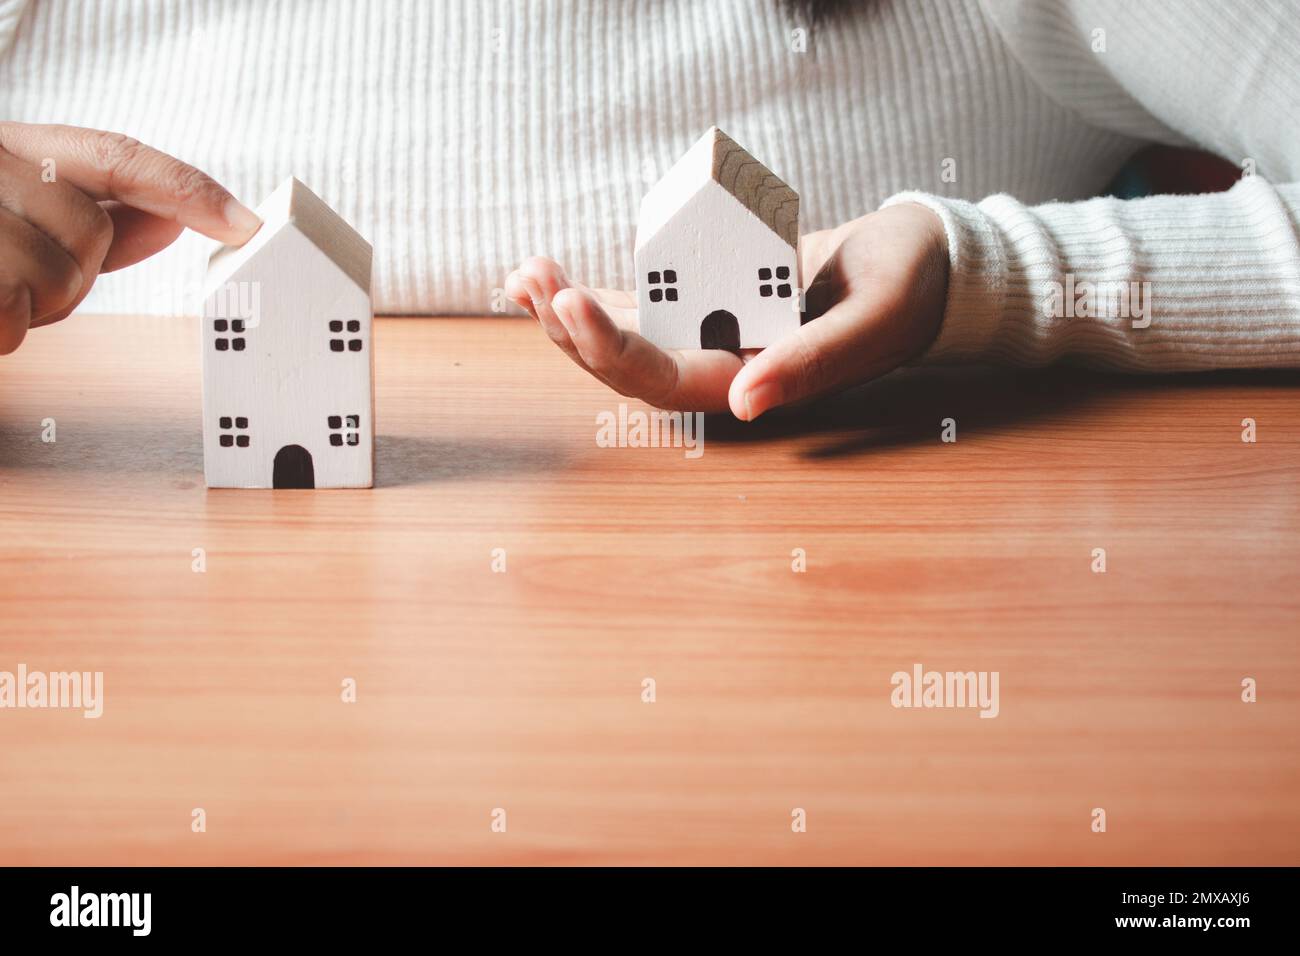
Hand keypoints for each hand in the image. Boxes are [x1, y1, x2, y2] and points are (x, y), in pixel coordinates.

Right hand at [0, 122, 261, 353]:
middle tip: (18, 278)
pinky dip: (3, 325)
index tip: (245, 223)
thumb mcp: (24, 225)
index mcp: (7, 146)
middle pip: (93, 229)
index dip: (184, 189)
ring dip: (34, 303)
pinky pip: (12, 309)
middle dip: (73, 272)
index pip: (114, 156)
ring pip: (60, 275)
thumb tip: (169, 220)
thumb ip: (93, 219)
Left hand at [506, 202, 949, 418]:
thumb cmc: (910, 289)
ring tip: (524, 272)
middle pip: (628, 367)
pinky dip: (596, 293)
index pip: (667, 381)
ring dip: (568, 312)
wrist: (923, 262)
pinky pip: (643, 302)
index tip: (571, 302)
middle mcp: (724, 367)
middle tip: (531, 279)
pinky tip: (548, 276)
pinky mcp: (709, 299)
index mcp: (758, 383)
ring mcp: (712, 334)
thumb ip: (813, 364)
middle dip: (570, 330)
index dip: (612, 349)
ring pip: (624, 338)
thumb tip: (743, 404)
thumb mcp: (873, 320)